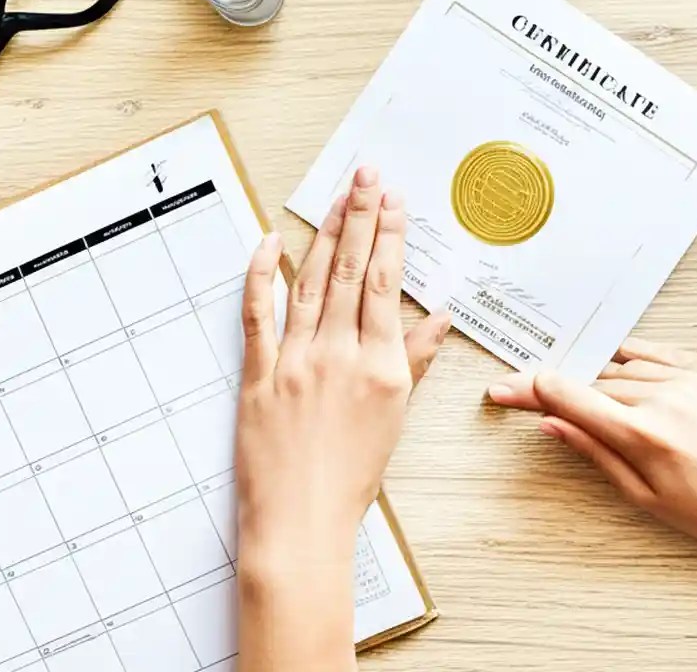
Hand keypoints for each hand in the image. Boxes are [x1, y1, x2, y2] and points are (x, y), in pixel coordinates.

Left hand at [236, 167, 451, 564]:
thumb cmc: (351, 478)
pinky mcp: (258, 377)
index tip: (392, 200)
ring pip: (311, 282)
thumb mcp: (395, 418)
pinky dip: (262, 276)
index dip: (389, 236)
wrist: (301, 521)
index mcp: (382, 367)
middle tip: (366, 174)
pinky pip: (258, 315)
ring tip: (337, 196)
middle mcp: (341, 356)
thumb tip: (438, 318)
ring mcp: (296, 363)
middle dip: (361, 216)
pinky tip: (271, 243)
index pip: (385, 285)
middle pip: (350, 272)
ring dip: (324, 234)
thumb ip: (415, 361)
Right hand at [487, 338, 696, 553]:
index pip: (567, 396)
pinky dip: (625, 361)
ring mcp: (683, 380)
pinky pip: (647, 353)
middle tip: (526, 399)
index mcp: (642, 433)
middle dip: (556, 392)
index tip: (500, 390)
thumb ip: (593, 452)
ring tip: (595, 416)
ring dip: (595, 385)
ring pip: (615, 370)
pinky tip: (615, 370)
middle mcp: (662, 397)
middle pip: (587, 382)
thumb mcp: (642, 494)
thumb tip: (553, 424)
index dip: (527, 391)